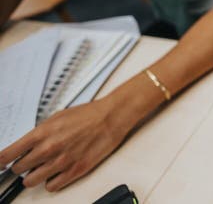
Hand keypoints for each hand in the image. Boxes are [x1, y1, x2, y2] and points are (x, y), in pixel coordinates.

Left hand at [0, 98, 127, 190]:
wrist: (112, 117)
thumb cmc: (88, 114)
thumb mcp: (57, 117)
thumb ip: (39, 133)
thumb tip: (27, 146)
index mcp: (41, 133)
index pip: (7, 155)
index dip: (0, 162)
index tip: (0, 164)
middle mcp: (48, 149)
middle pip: (18, 169)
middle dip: (21, 166)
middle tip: (29, 162)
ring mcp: (61, 162)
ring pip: (31, 181)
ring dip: (34, 176)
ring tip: (42, 168)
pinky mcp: (74, 171)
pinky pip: (51, 186)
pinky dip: (51, 182)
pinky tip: (56, 173)